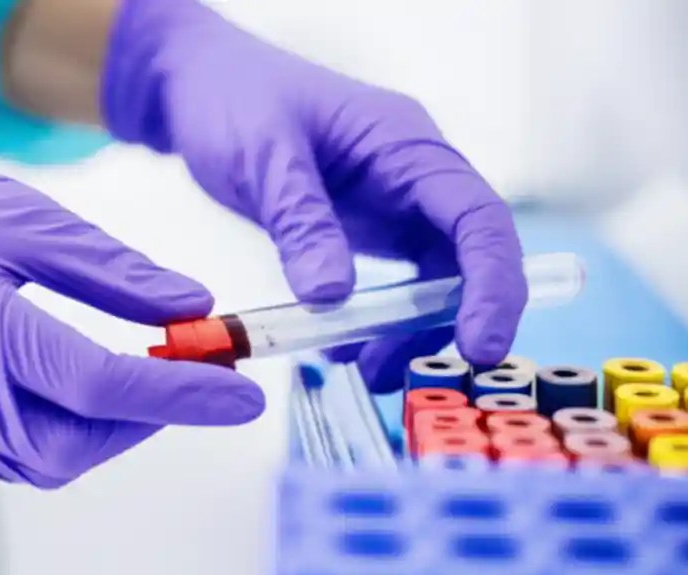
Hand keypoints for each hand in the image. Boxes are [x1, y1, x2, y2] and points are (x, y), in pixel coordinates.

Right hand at [0, 147, 263, 486]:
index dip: (181, 396)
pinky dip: (63, 430)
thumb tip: (194, 311)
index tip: (241, 395)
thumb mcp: (26, 218)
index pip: (100, 386)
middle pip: (70, 446)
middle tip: (183, 374)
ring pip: (42, 460)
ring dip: (105, 432)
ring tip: (141, 376)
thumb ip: (114, 274)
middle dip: (140, 422)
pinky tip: (84, 385)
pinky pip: (11, 449)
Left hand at [101, 0, 527, 390]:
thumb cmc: (232, 98)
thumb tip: (331, 298)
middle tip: (404, 376)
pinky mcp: (364, 231)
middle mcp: (414, 177)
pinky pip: (388, 288)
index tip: (479, 344)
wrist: (195, 86)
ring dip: (406, 334)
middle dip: (450, 323)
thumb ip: (300, 223)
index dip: (491, 283)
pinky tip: (338, 351)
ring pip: (430, 283)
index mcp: (406, 144)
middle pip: (467, 259)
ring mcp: (393, 206)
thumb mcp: (261, 156)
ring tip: (365, 372)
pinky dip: (372, 326)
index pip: (477, 217)